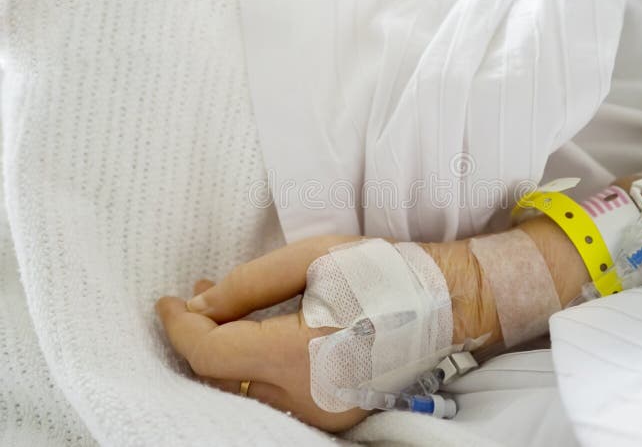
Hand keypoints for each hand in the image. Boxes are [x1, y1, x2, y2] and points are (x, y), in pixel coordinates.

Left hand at [155, 235, 502, 431]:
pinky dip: (251, 371)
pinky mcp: (331, 416)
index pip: (212, 353)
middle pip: (220, 378)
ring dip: (222, 355)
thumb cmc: (382, 271)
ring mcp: (320, 413)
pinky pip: (271, 398)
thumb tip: (200, 306)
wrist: (442, 303)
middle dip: (199, 338)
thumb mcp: (313, 258)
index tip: (167, 302)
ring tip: (223, 314)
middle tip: (196, 299)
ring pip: (242, 392)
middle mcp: (307, 396)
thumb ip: (248, 284)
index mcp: (301, 353)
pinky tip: (253, 338)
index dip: (180, 327)